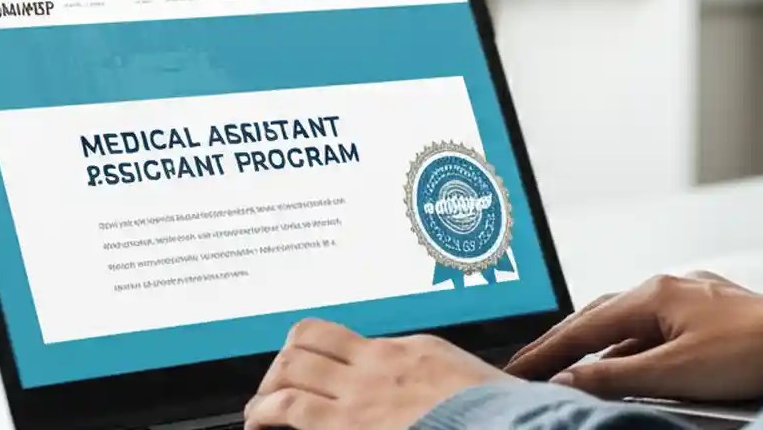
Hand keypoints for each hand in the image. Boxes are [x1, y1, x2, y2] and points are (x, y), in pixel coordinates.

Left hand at [244, 318, 511, 429]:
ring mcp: (361, 393)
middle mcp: (380, 363)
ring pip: (292, 368)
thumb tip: (450, 394)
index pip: (353, 342)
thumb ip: (447, 384)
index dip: (327, 355)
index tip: (320, 371)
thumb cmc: (498, 416)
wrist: (504, 427)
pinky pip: (290, 408)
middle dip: (287, 361)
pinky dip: (266, 411)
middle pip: (310, 341)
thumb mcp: (475, 386)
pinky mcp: (348, 425)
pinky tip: (259, 421)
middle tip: (278, 382)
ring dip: (269, 386)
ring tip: (262, 406)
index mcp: (413, 351)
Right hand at [506, 271, 762, 401]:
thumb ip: (615, 378)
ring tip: (572, 368)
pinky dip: (632, 347)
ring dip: (599, 345)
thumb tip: (567, 380)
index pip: (584, 326)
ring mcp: (693, 298)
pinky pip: (657, 328)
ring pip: (631, 322)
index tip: (515, 369)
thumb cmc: (750, 353)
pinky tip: (631, 366)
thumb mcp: (673, 372)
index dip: (547, 351)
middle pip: (601, 316)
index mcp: (653, 294)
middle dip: (565, 342)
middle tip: (532, 365)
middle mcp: (669, 287)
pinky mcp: (713, 314)